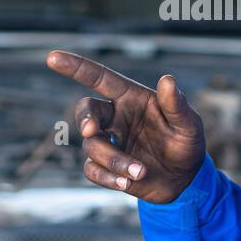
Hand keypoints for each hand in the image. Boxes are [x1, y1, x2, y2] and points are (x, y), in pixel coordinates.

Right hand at [45, 50, 206, 203]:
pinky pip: (92, 170)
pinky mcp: (106, 167)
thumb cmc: (186, 144)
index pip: (100, 78)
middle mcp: (115, 116)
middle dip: (85, 119)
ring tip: (140, 172)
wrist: (184, 180)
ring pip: (92, 146)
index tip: (52, 57)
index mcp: (131, 98)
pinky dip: (107, 177)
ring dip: (113, 160)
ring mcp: (109, 142)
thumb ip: (177, 104)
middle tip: (92, 130)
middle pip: (86, 110)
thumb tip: (167, 80)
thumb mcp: (188, 124)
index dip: (76, 67)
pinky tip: (127, 183)